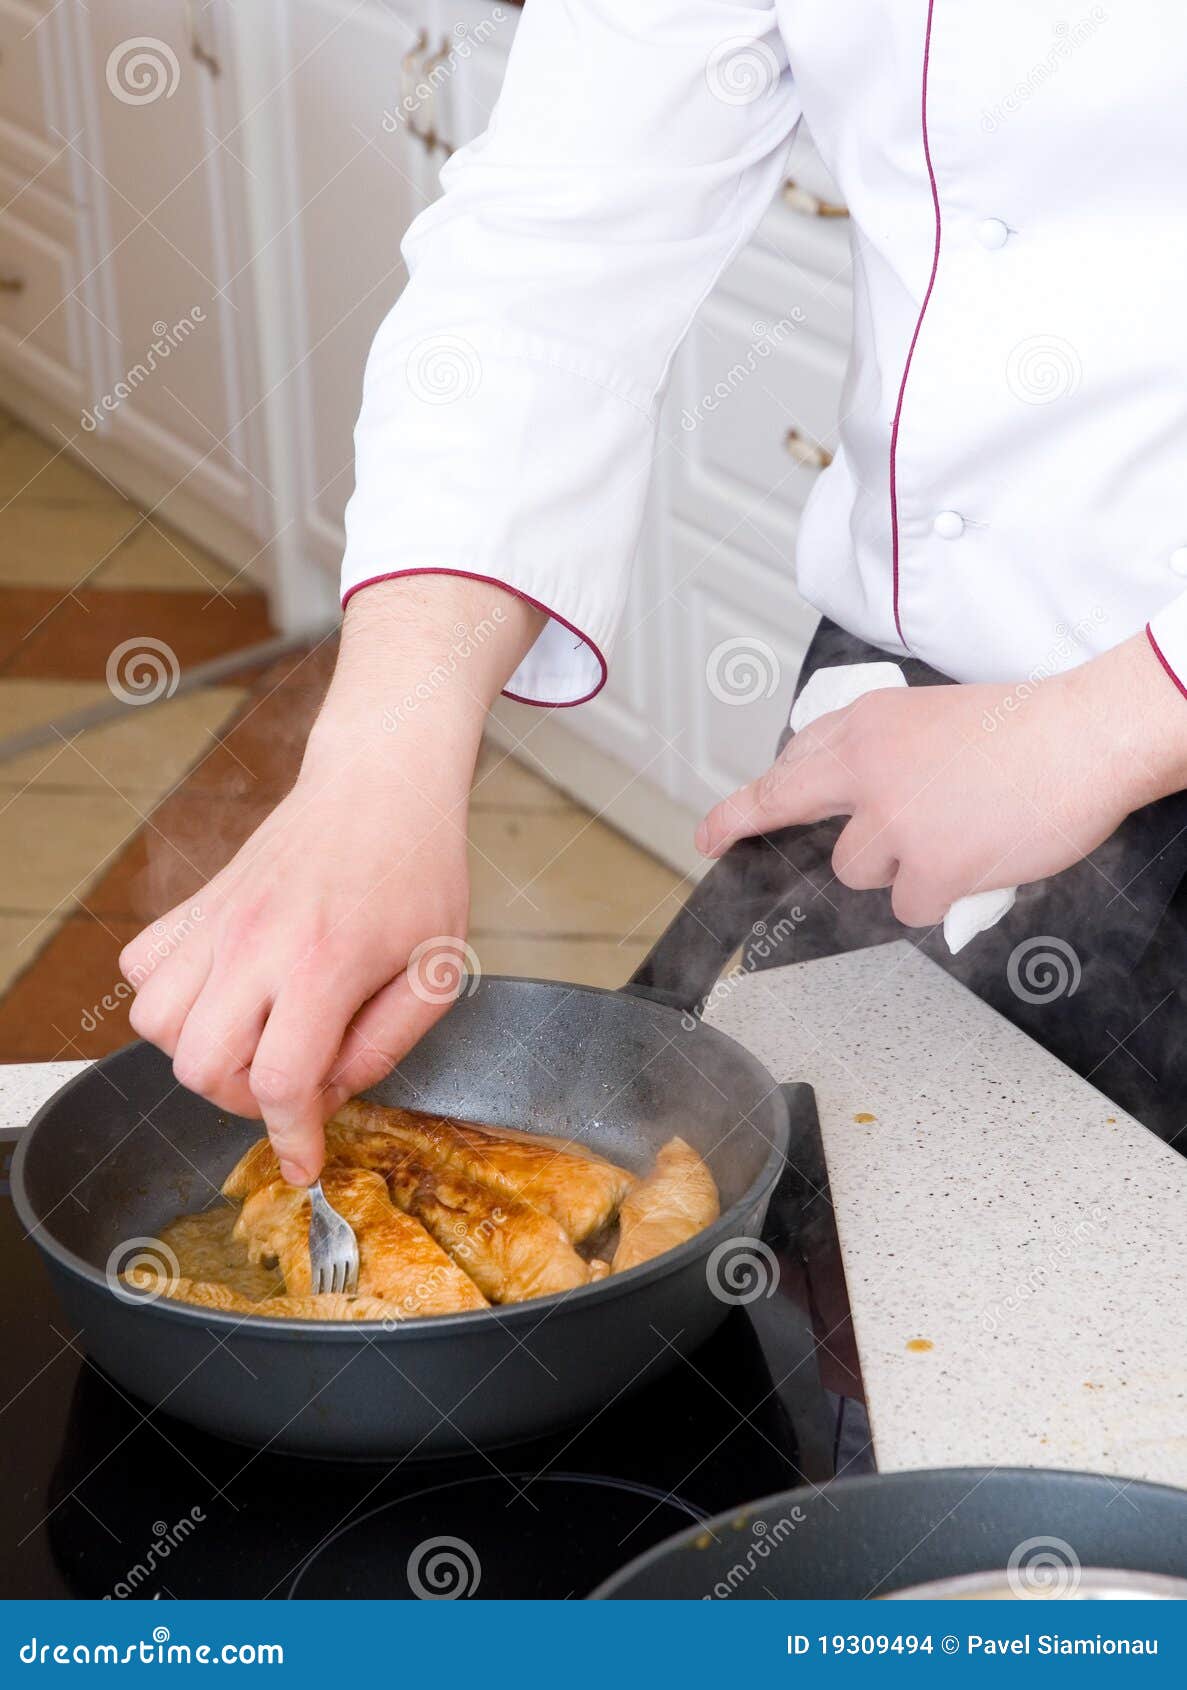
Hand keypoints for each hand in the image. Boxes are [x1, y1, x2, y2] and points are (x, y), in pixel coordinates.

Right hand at [120, 577, 542, 1183]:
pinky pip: (141, 970)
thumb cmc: (419, 869)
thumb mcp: (436, 969)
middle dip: (243, 1098)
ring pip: (155, 1024)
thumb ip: (386, 1043)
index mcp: (324, 963)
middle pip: (200, 1065)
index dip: (290, 1137)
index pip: (277, 1081)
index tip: (305, 1162)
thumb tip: (333, 1093)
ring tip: (257, 1038)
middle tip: (294, 1081)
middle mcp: (256, 942)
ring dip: (200, 1051)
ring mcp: (217, 919)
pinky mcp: (197, 903)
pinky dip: (168, 998)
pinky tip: (223, 993)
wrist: (382, 781)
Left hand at [696, 633, 1186, 927]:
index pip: (788, 768)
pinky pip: (908, 906)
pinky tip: (973, 863)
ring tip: (955, 836)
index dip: (746, 805)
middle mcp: (867, 771)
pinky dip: (940, 896)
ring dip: (898, 868)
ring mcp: (893, 822)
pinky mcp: (928, 867)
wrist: (1084, 737)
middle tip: (731, 840)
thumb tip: (848, 793)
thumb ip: (881, 752)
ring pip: (859, 872)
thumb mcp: (932, 716)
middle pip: (798, 815)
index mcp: (868, 728)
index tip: (713, 828)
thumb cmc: (1025, 728)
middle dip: (767, 828)